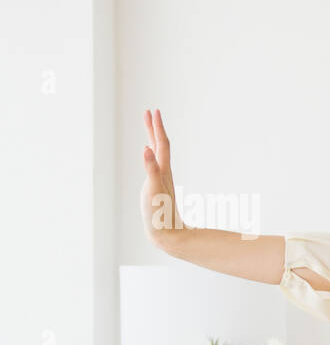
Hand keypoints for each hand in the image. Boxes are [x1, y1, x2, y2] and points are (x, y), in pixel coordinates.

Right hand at [140, 108, 186, 246]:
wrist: (167, 233)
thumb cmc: (160, 213)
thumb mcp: (153, 189)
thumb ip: (150, 168)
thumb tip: (146, 148)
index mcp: (163, 170)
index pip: (161, 143)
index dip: (157, 127)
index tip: (154, 111)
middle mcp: (163, 172)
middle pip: (160, 145)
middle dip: (154, 128)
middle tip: (149, 112)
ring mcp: (160, 179)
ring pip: (157, 154)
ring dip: (153, 139)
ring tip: (149, 127)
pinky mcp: (156, 188)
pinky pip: (153, 166)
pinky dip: (150, 156)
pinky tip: (147, 154)